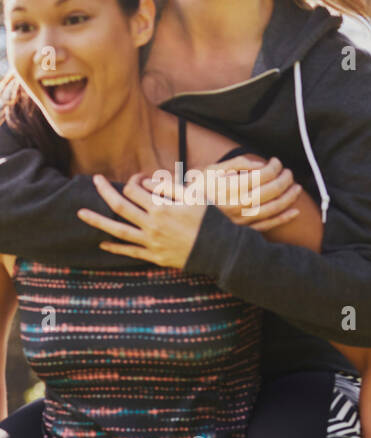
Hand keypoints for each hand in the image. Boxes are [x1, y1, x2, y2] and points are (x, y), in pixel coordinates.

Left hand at [81, 174, 208, 268]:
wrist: (222, 251)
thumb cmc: (210, 222)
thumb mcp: (194, 198)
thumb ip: (168, 188)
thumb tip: (145, 184)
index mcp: (162, 208)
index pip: (135, 190)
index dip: (132, 181)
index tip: (136, 180)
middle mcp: (152, 225)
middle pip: (120, 205)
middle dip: (105, 191)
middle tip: (94, 181)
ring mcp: (152, 243)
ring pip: (118, 230)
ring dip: (97, 221)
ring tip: (81, 213)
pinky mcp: (155, 257)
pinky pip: (130, 252)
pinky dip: (114, 248)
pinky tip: (101, 243)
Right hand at [153, 155, 302, 228]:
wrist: (183, 218)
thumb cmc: (199, 190)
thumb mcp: (211, 171)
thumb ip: (236, 164)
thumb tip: (260, 164)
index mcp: (229, 188)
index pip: (261, 175)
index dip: (273, 167)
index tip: (276, 161)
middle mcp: (237, 204)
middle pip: (271, 190)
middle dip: (284, 179)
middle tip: (289, 172)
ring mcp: (242, 220)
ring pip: (273, 208)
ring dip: (289, 197)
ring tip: (297, 187)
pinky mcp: (244, 231)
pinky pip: (269, 225)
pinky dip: (284, 218)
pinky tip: (295, 211)